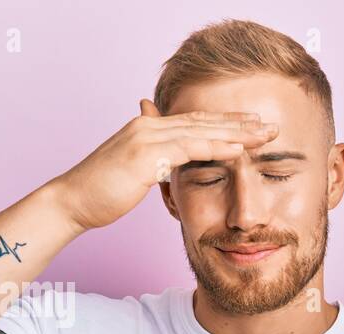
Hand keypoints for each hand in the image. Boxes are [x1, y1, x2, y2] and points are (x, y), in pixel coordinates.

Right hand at [51, 98, 278, 232]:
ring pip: (201, 131)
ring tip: (264, 135)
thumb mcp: (133, 172)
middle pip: (203, 121)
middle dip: (239, 123)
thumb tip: (165, 157)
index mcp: (148, 128)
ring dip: (236, 133)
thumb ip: (153, 160)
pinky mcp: (145, 156)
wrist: (72, 202)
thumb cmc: (101, 192)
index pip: (195, 122)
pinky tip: (239, 151)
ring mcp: (146, 138)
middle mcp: (149, 126)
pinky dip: (216, 149)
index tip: (253, 126)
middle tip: (270, 125)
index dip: (226, 122)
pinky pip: (189, 150)